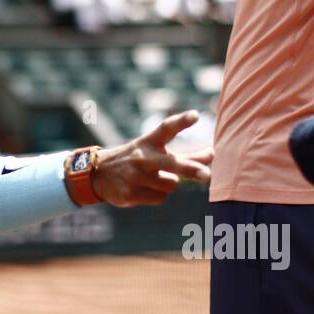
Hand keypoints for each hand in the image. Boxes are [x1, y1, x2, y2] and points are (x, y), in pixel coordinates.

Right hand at [92, 110, 213, 207]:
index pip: (166, 128)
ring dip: (169, 184)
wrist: (99, 174)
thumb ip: (186, 155)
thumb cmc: (138, 160)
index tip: (196, 115)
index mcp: (149, 142)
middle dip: (189, 169)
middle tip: (207, 174)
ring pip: (171, 185)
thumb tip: (213, 154)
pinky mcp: (130, 194)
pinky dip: (158, 195)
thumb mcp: (157, 151)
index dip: (181, 122)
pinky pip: (160, 198)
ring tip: (154, 179)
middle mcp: (142, 157)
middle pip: (171, 163)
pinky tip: (144, 189)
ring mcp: (135, 176)